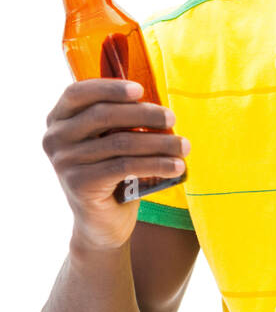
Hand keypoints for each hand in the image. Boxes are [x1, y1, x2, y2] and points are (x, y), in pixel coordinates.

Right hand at [42, 78, 189, 251]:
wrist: (101, 224)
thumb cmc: (111, 175)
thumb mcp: (109, 142)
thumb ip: (119, 120)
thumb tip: (159, 104)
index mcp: (58, 120)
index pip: (79, 92)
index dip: (110, 87)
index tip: (140, 89)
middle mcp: (55, 138)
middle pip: (104, 116)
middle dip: (144, 114)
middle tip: (172, 119)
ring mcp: (64, 162)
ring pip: (121, 142)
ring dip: (159, 143)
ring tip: (184, 146)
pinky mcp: (80, 184)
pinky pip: (125, 166)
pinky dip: (156, 164)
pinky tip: (177, 166)